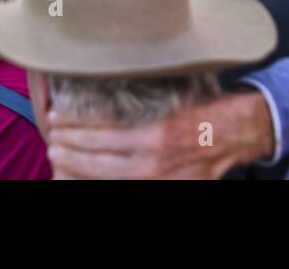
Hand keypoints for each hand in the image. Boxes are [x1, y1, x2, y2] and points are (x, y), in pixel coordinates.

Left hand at [45, 90, 273, 179]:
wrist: (236, 134)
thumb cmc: (203, 110)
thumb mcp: (169, 101)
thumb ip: (137, 108)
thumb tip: (100, 102)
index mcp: (154, 136)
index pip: (101, 136)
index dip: (74, 129)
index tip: (56, 120)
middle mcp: (153, 163)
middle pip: (98, 163)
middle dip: (70, 153)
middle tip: (52, 143)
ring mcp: (159, 180)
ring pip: (107, 180)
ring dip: (79, 170)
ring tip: (60, 161)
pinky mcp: (166, 188)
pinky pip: (124, 186)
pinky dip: (101, 181)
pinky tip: (86, 175)